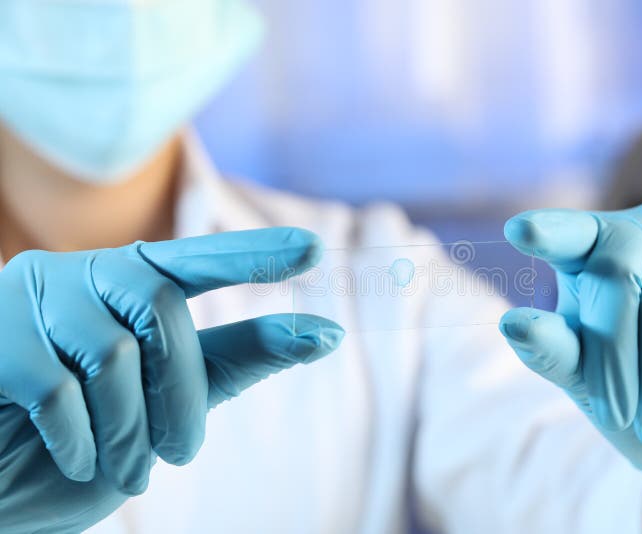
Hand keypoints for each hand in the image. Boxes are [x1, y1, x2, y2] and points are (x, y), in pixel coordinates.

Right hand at [0, 228, 343, 532]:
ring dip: (129, 432)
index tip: (313, 250)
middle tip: (184, 456)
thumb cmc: (88, 436)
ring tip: (123, 471)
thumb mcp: (171, 398)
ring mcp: (34, 298)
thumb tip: (329, 333)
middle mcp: (86, 275)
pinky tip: (76, 461)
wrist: (1, 485)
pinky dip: (80, 441)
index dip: (252, 253)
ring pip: (114, 355)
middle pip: (162, 310)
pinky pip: (57, 389)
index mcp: (131, 282)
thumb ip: (237, 359)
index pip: (197, 259)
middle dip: (182, 394)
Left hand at [500, 201, 641, 532]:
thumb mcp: (581, 378)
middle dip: (614, 354)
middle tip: (618, 414)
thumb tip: (512, 323)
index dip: (549, 231)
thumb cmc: (631, 398)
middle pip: (618, 271)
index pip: (569, 233)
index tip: (520, 231)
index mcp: (590, 251)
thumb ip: (550, 348)